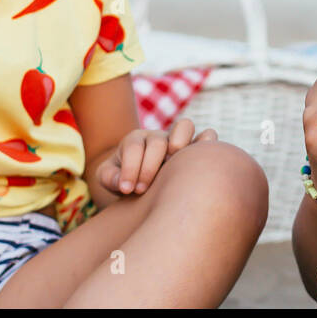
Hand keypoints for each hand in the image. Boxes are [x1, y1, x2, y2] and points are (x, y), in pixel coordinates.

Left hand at [97, 118, 216, 195]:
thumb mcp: (109, 178)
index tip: (127, 191)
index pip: (134, 148)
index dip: (130, 169)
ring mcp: (179, 141)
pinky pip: (208, 136)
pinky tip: (200, 166)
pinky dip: (206, 144)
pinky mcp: (196, 149)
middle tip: (142, 190)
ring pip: (185, 126)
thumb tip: (125, 183)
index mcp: (136, 140)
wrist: (141, 184)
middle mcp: (158, 137)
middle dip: (149, 168)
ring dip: (180, 143)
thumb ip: (109, 178)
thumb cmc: (124, 180)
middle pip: (157, 142)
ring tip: (173, 166)